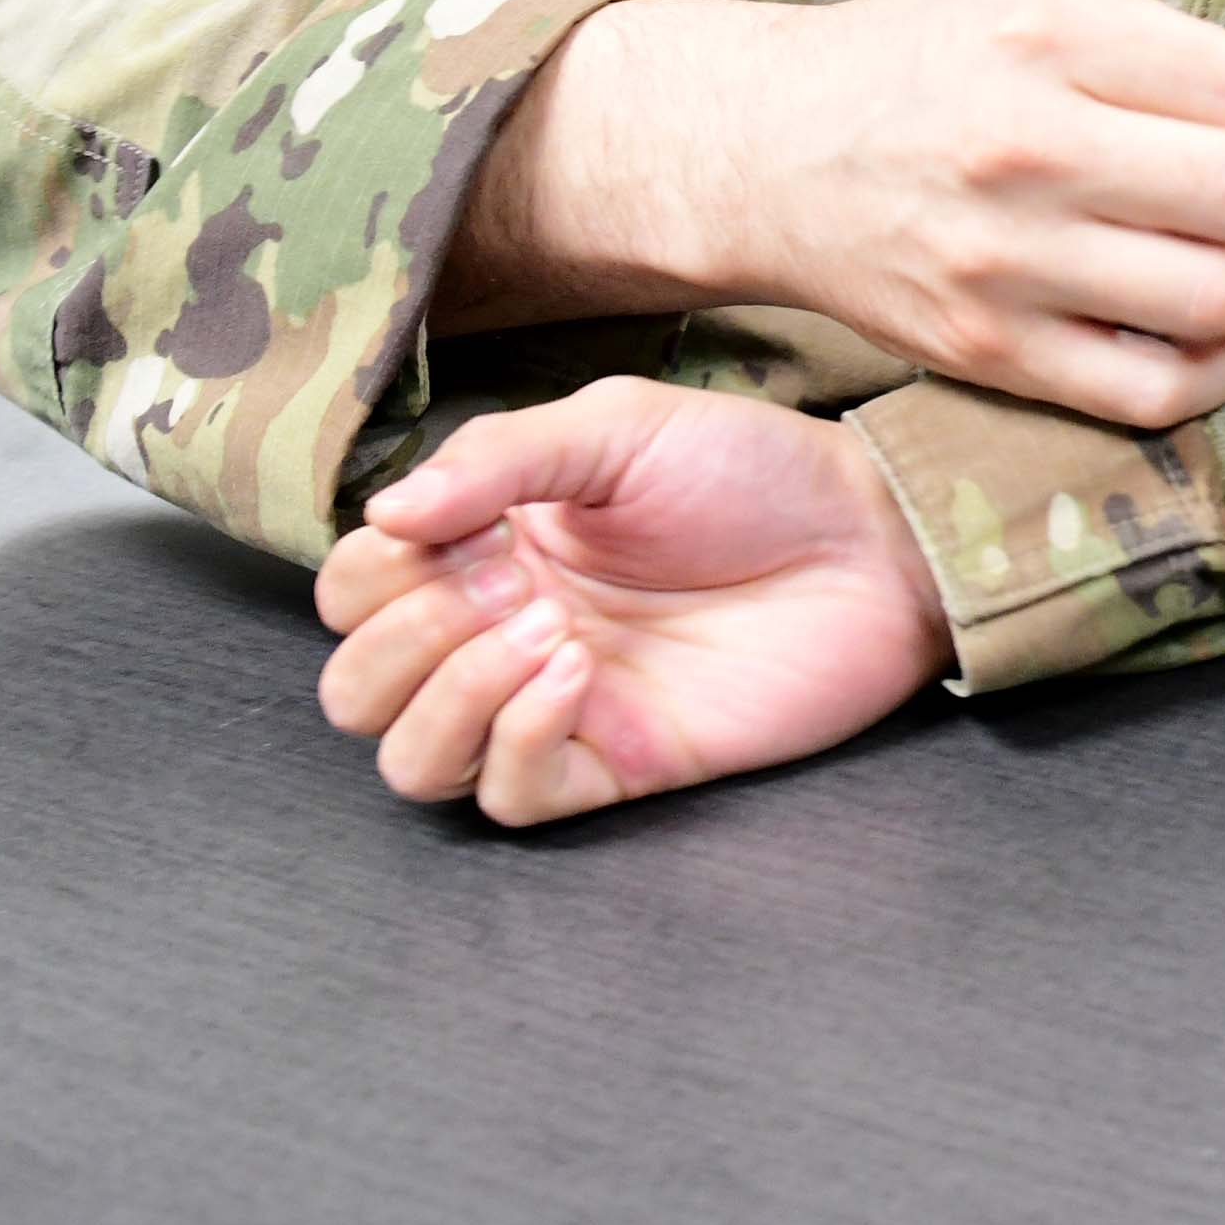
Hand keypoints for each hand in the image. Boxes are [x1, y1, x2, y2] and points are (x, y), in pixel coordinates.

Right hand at [317, 376, 934, 821]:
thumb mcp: (613, 428)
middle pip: (356, 692)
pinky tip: (577, 674)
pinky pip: (511, 796)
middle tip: (503, 587)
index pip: (354, 592)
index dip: (377, 572)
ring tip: (547, 631)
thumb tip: (385, 512)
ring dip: (449, 697)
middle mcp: (499, 635)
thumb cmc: (752, 470)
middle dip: (397, 642)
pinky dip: (518, 738)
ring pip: (415, 763)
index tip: (469, 530)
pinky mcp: (620, 762)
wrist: (871, 536)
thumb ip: (495, 459)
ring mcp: (555, 707)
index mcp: (484, 550)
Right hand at [446, 0, 1224, 428]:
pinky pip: (1153, 391)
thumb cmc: (927, 70)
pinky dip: (1216, 371)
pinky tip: (1209, 334)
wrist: (766, 151)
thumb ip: (1185, 58)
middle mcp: (1030, 149)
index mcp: (1054, 39)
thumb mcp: (1047, 11)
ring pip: (1222, 301)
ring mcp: (1005, 262)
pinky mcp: (987, 353)